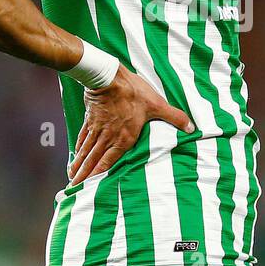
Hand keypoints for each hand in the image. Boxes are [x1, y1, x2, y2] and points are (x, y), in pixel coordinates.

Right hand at [68, 66, 193, 185]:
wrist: (108, 76)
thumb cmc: (133, 91)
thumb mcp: (157, 104)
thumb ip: (174, 117)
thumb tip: (192, 127)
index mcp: (124, 138)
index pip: (109, 163)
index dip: (99, 177)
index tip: (89, 188)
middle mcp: (108, 137)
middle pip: (93, 161)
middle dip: (84, 176)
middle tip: (75, 189)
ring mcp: (98, 129)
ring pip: (86, 151)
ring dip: (79, 165)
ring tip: (72, 177)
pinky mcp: (91, 119)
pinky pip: (83, 137)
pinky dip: (78, 148)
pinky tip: (75, 155)